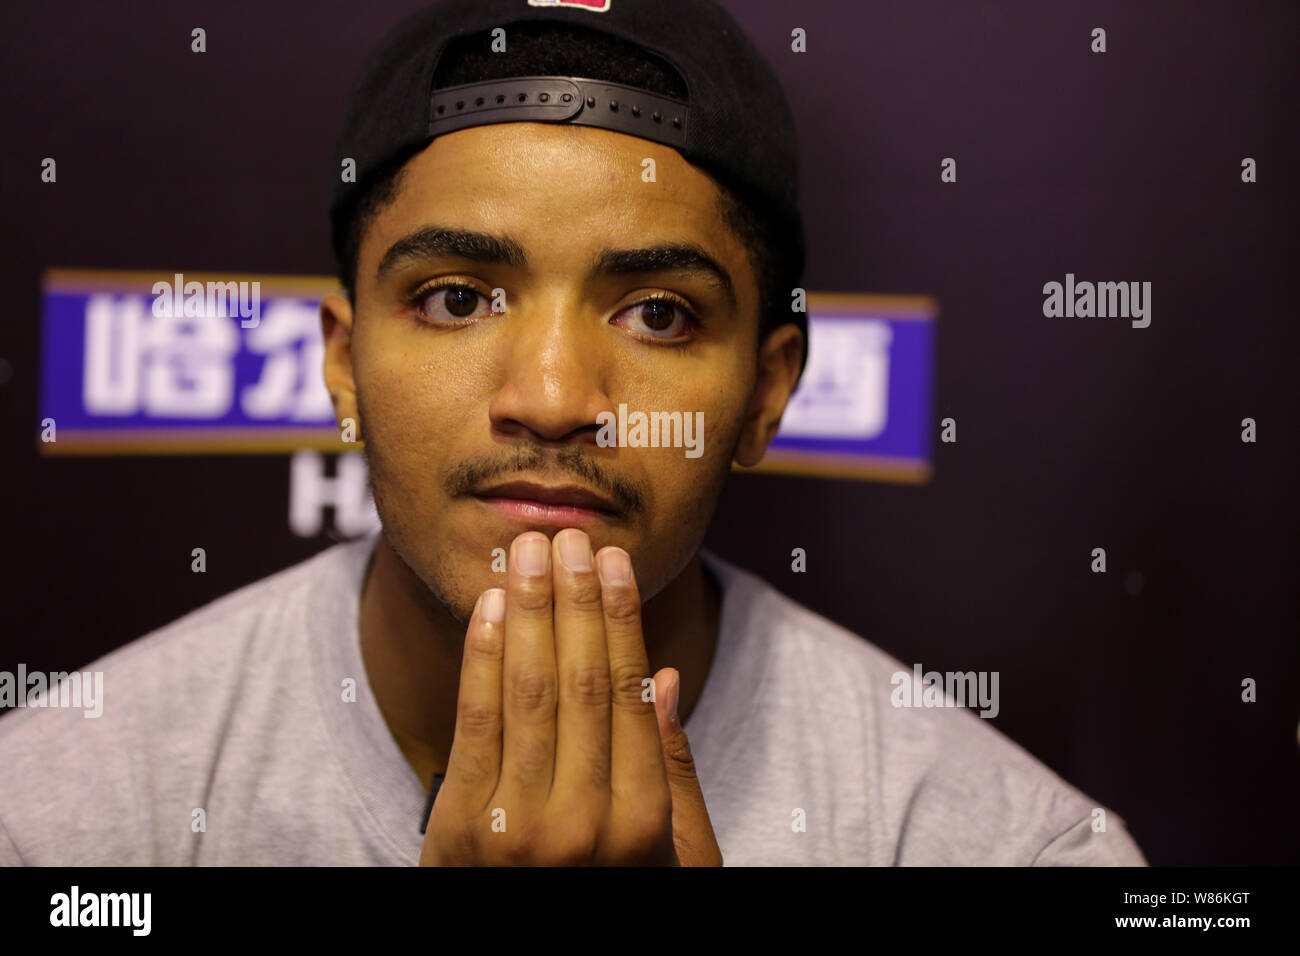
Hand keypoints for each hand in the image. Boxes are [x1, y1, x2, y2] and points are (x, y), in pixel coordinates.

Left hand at [419, 528, 722, 865]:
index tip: (613, 561)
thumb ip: (672, 774)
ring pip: (529, 692)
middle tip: (570, 536)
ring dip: (528, 610)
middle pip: (582, 682)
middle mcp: (586, 821)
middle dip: (574, 600)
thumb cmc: (617, 903)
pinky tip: (489, 607)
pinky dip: (482, 657)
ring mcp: (520, 827)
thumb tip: (664, 679)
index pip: (631, 694)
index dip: (620, 619)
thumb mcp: (674, 860)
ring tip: (527, 551)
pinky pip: (474, 723)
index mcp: (644, 822)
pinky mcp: (462, 828)